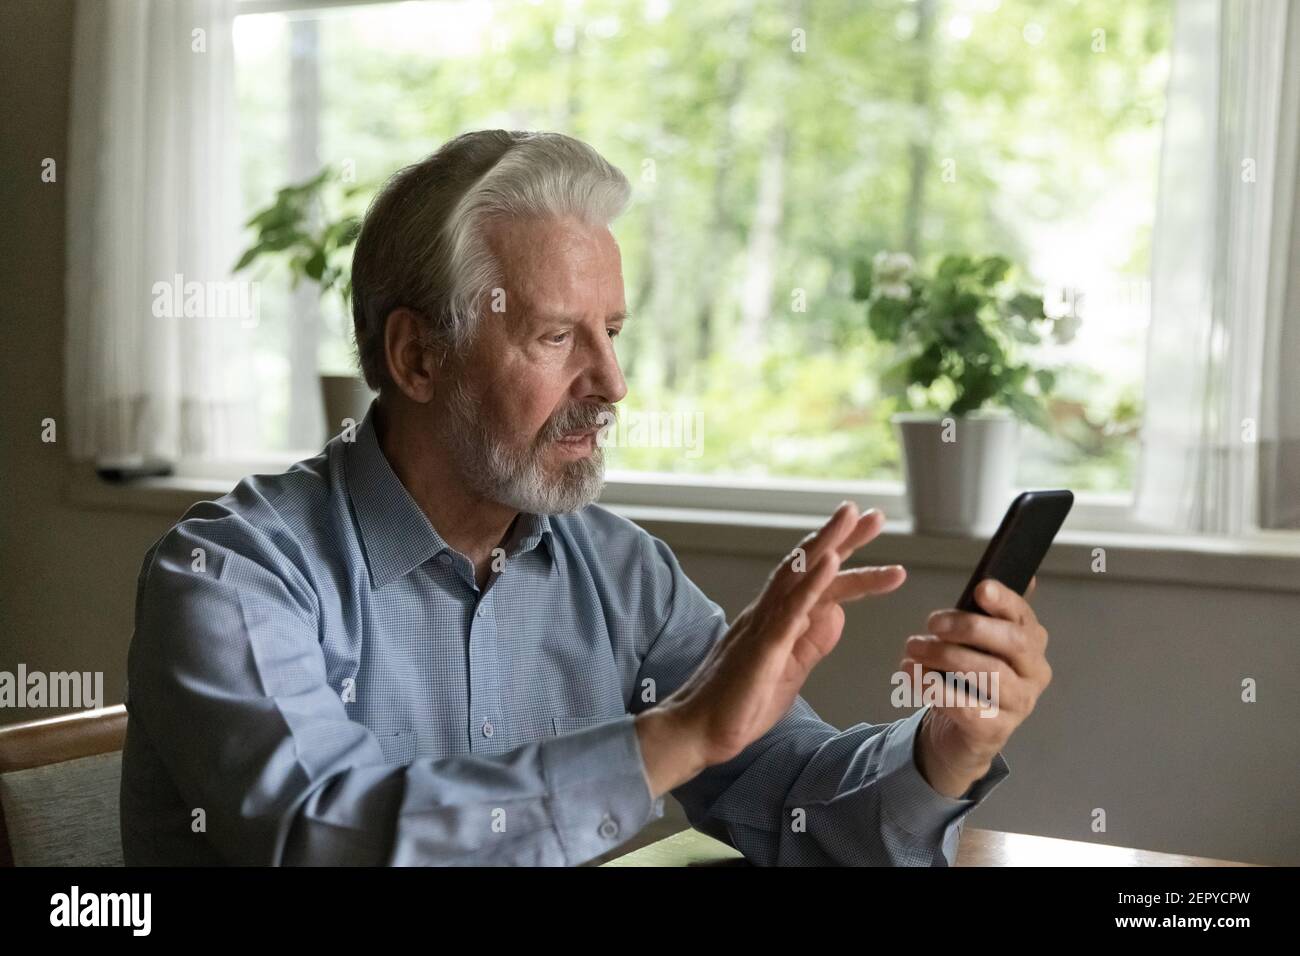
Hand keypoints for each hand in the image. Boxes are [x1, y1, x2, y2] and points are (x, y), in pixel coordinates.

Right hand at [637, 502, 905, 795]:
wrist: (697, 731)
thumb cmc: (739, 704)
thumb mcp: (789, 670)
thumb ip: (812, 643)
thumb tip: (837, 616)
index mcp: (776, 619)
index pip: (815, 579)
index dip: (844, 555)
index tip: (869, 533)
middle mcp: (767, 612)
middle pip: (808, 565)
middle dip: (843, 538)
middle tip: (873, 514)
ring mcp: (763, 626)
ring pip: (798, 575)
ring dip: (827, 543)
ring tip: (852, 517)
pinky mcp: (763, 647)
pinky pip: (790, 609)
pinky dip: (812, 583)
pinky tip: (831, 562)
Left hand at [903, 576, 1051, 797]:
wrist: (959, 733)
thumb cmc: (968, 677)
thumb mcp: (975, 642)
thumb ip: (981, 614)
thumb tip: (988, 578)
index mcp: (1032, 642)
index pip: (1024, 616)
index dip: (1004, 601)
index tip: (979, 589)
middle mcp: (1034, 673)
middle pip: (1012, 643)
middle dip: (969, 628)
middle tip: (932, 623)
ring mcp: (1019, 705)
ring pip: (988, 674)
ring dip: (944, 658)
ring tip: (912, 649)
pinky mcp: (994, 730)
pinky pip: (966, 707)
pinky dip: (936, 689)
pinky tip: (914, 676)